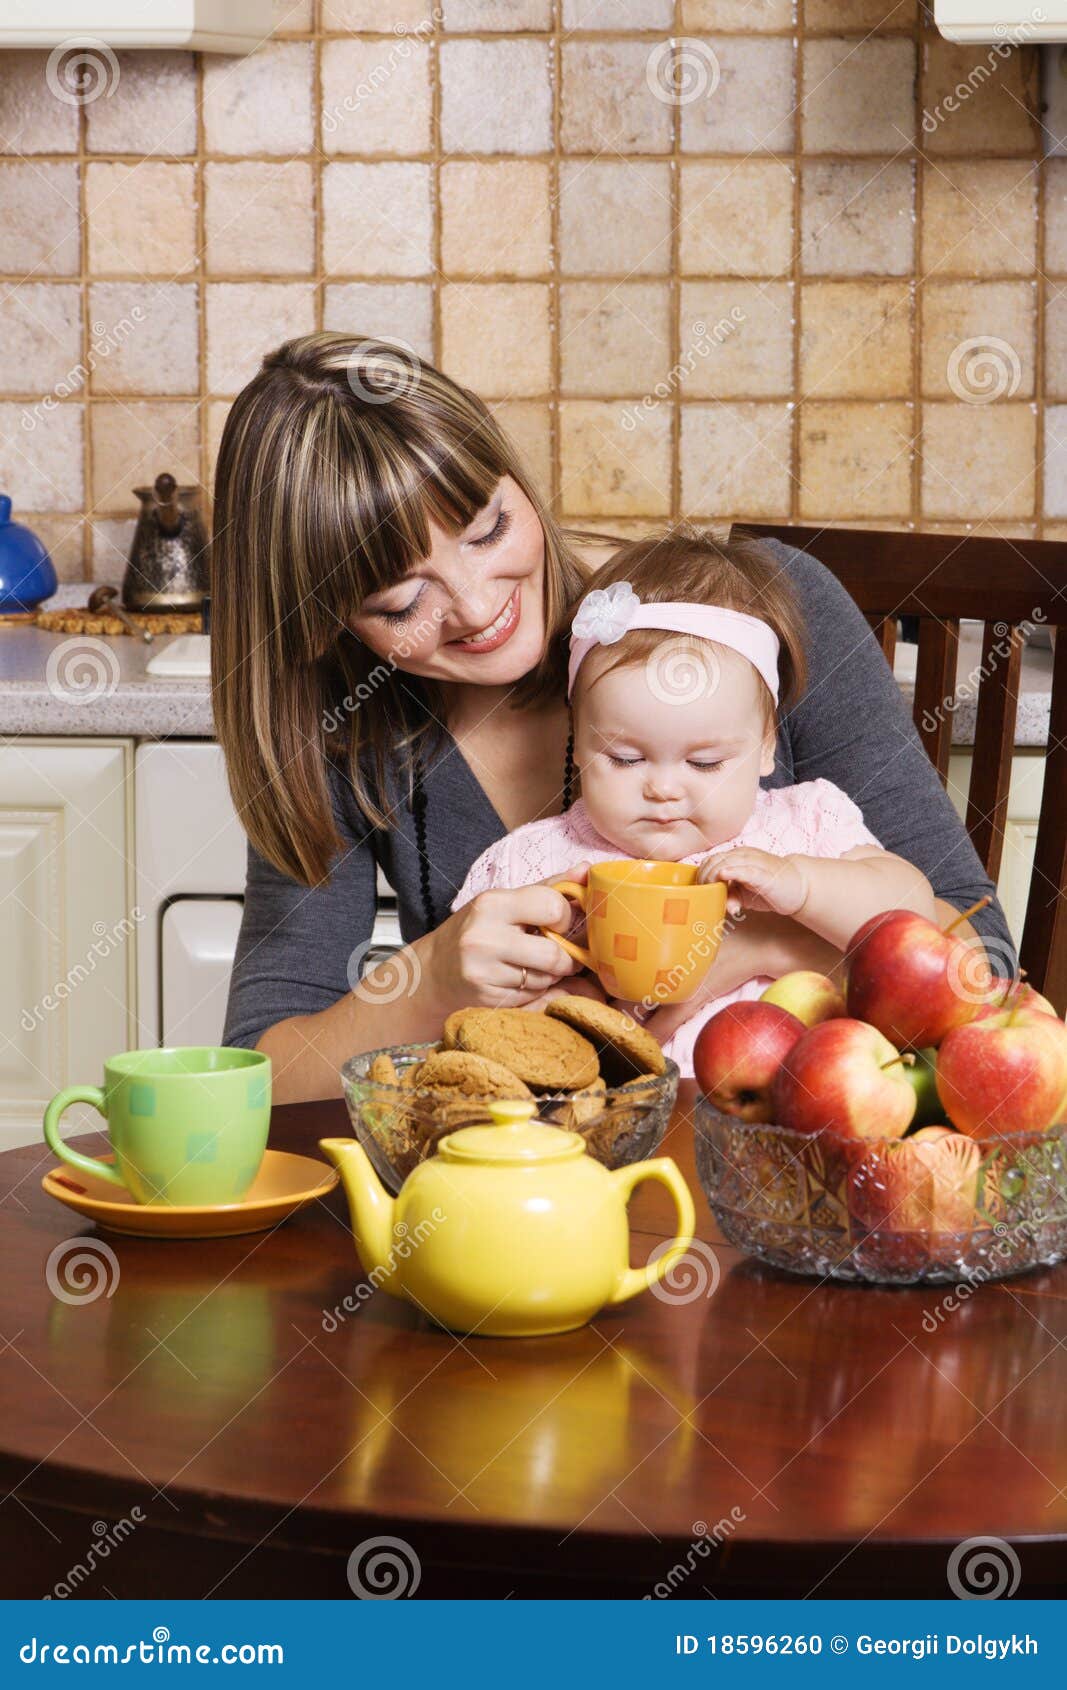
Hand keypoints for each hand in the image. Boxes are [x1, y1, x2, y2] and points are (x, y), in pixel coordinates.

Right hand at [426, 868, 590, 1010]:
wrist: (433, 971)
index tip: (558, 923)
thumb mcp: (506, 902)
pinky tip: (519, 980)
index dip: (564, 917)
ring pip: (545, 979)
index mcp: (492, 904)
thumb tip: (587, 868)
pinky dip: (534, 990)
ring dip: (550, 975)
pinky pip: (532, 998)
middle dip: (565, 957)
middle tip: (558, 953)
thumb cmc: (477, 929)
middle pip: (553, 954)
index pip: (552, 907)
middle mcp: (483, 938)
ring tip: (533, 965)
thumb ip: (550, 887)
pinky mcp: (485, 998)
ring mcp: (482, 971)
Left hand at [698, 847, 808, 918]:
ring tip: (712, 890)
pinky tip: (724, 875)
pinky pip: (746, 870)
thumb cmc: (770, 889)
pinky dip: (733, 871)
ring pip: (726, 862)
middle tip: (704, 893)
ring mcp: (755, 862)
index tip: (699, 890)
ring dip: (713, 876)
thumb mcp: (745, 895)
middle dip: (704, 877)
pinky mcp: (764, 874)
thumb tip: (721, 907)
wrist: (799, 886)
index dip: (701, 874)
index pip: (711, 859)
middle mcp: (744, 855)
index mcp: (737, 856)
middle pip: (714, 860)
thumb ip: (730, 897)